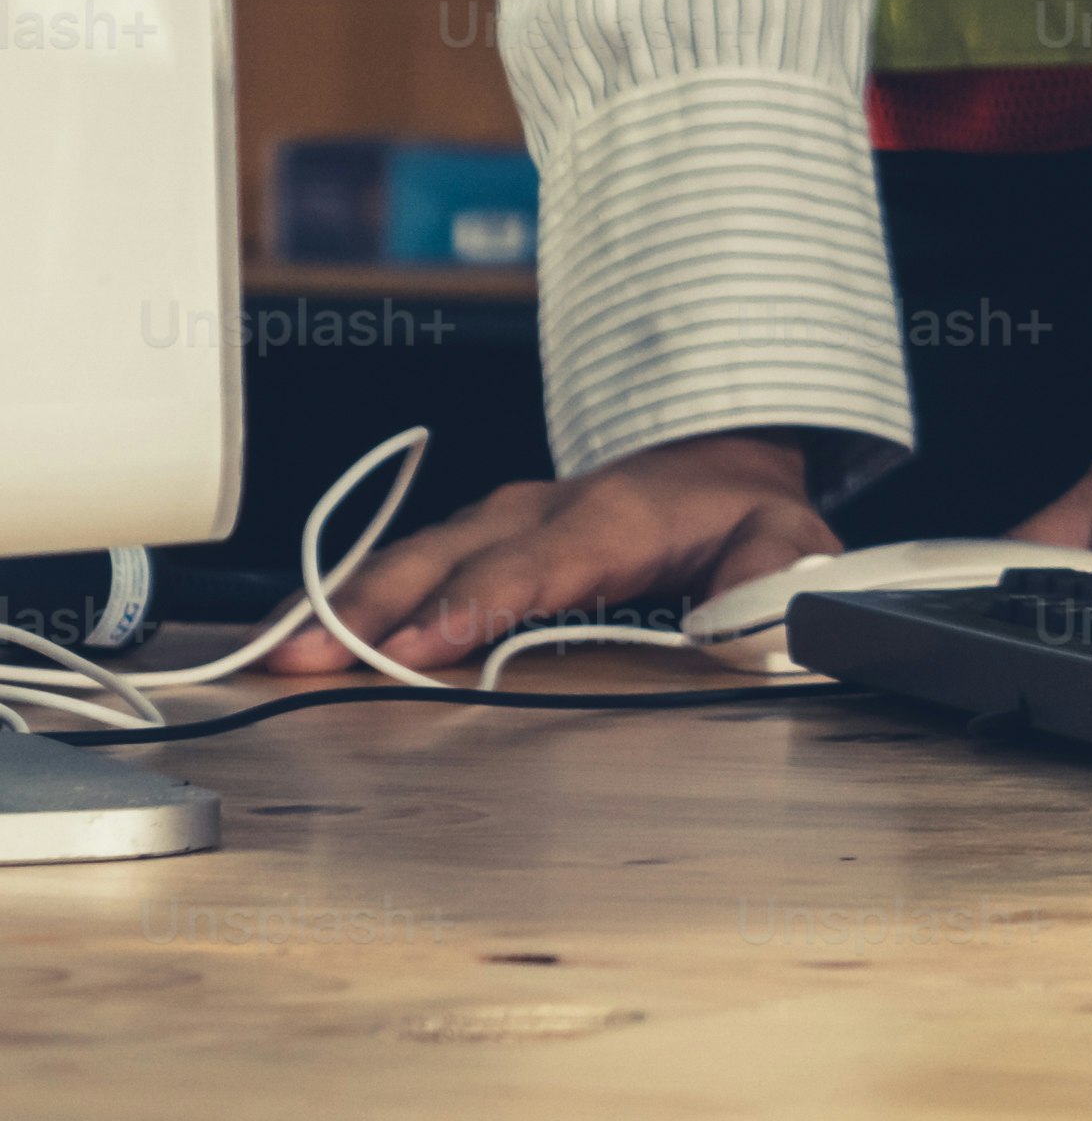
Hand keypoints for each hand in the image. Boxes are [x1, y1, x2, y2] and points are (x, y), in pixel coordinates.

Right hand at [263, 431, 834, 672]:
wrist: (715, 461)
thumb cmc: (742, 514)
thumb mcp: (786, 539)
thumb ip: (776, 577)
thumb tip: (758, 617)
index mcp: (612, 520)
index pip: (536, 565)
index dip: (474, 604)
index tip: (419, 645)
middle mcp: (539, 512)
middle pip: (446, 559)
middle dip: (374, 609)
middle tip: (308, 659)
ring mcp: (498, 521)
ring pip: (408, 558)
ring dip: (340, 605)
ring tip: (277, 654)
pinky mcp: (473, 536)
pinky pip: (401, 564)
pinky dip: (343, 596)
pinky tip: (295, 632)